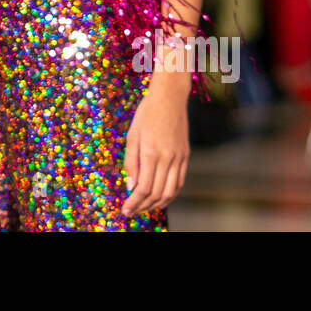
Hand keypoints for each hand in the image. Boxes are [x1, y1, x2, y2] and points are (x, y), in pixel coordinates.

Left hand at [120, 79, 188, 218]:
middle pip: (156, 194)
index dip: (134, 203)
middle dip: (143, 207)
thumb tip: (130, 187)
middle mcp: (167, 158)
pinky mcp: (185, 156)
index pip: (143, 188)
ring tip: (144, 208)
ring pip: (170, 192)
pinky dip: (170, 195)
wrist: (170, 98)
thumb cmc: (147, 114)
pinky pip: (179, 182)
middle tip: (131, 212)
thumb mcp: (132, 136)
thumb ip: (131, 163)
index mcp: (151, 153)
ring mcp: (179, 158)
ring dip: (157, 204)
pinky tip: (160, 198)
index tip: (125, 210)